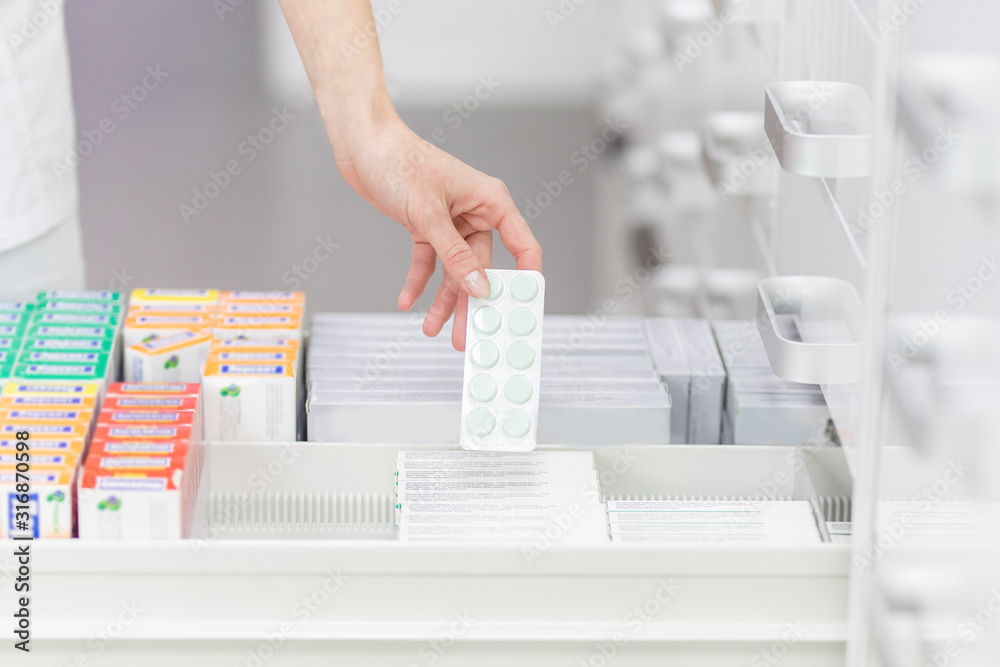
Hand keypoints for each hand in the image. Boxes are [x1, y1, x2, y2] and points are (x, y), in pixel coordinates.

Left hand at [334, 113, 542, 349]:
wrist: (362, 145)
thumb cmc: (399, 161)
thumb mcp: (429, 214)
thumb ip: (455, 255)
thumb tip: (479, 287)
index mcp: (490, 201)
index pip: (522, 245)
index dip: (524, 278)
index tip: (519, 308)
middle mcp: (475, 213)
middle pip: (483, 267)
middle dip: (472, 301)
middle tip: (470, 333)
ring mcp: (451, 222)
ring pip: (454, 271)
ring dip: (444, 299)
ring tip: (434, 328)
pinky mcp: (427, 227)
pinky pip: (428, 262)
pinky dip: (418, 281)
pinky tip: (407, 300)